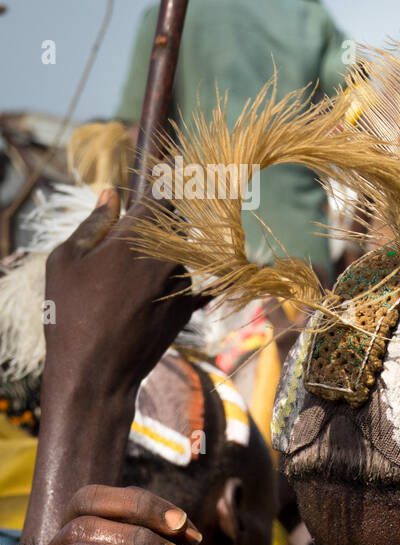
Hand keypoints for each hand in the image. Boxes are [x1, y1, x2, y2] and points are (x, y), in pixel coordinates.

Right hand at [42, 187, 199, 400]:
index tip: (167, 171)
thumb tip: (111, 194)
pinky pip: (186, 286)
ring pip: (177, 257)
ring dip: (161, 261)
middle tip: (133, 241)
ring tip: (121, 288)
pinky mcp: (188, 309)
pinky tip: (148, 298)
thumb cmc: (70, 314)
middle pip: (174, 227)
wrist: (97, 373)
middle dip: (159, 226)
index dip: (164, 184)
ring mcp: (182, 285)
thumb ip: (93, 224)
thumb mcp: (66, 262)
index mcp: (136, 239)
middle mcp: (167, 258)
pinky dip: (172, 286)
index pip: (161, 198)